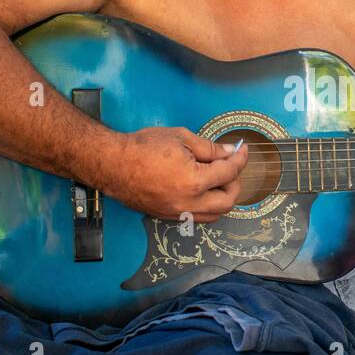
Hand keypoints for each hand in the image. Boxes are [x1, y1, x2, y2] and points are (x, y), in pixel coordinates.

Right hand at [111, 127, 248, 221]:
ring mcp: (177, 213)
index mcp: (193, 181)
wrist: (112, 164)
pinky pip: (197, 217)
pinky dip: (207, 206)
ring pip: (214, 215)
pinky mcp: (168, 217)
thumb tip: (229, 152)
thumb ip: (210, 148)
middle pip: (228, 201)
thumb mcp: (181, 138)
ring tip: (218, 179)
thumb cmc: (142, 148)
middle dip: (235, 182)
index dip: (239, 160)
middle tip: (231, 166)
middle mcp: (187, 203)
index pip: (228, 173)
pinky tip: (202, 189)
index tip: (241, 151)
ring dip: (222, 198)